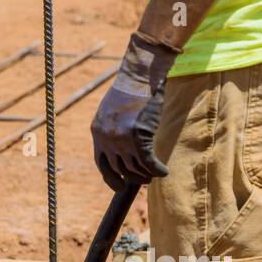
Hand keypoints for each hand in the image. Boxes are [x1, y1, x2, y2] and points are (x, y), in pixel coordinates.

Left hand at [91, 32, 177, 190]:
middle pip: (117, 168)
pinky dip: (157, 170)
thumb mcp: (114, 108)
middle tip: (142, 181)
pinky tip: (164, 172)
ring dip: (145, 175)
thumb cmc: (132, 88)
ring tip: (154, 175)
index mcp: (97, 131)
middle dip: (130, 178)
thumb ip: (113, 126)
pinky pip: (148, 162)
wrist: (141, 75)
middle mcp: (106, 138)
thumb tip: (121, 144)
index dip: (110, 176)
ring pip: (134, 167)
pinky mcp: (138, 138)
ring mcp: (121, 139)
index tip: (118, 185)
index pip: (101, 162)